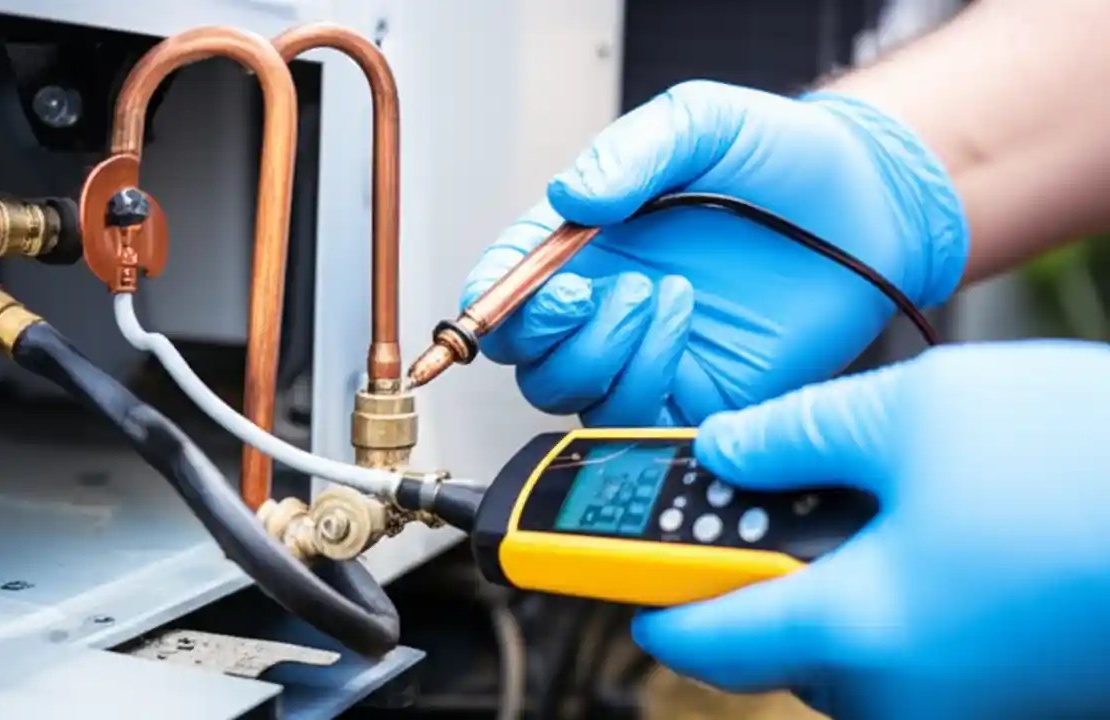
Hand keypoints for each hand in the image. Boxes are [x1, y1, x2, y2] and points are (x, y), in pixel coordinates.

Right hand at [461, 80, 968, 425]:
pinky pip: (635, 416)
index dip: (489, 301)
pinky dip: (642, 376)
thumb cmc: (781, 159)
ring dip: (599, 351)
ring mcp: (645, 355)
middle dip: (542, 333)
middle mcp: (604, 306)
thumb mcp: (698, 123)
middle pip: (525, 357)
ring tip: (657, 293)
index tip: (511, 290)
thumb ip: (627, 153)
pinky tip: (682, 321)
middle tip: (590, 292)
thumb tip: (568, 198)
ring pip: (570, 395)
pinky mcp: (692, 394)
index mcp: (583, 245)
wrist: (868, 206)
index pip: (503, 290)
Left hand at [633, 340, 1109, 719]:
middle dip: (733, 562)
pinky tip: (917, 521)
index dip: (630, 582)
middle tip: (738, 481)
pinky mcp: (996, 687)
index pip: (691, 633)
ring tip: (853, 484)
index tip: (586, 551)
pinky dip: (879, 588)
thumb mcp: (912, 412)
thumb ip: (792, 435)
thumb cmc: (1084, 466)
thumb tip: (724, 450)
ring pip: (833, 640)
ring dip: (813, 570)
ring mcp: (955, 699)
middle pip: (759, 638)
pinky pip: (901, 644)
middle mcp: (899, 691)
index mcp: (854, 631)